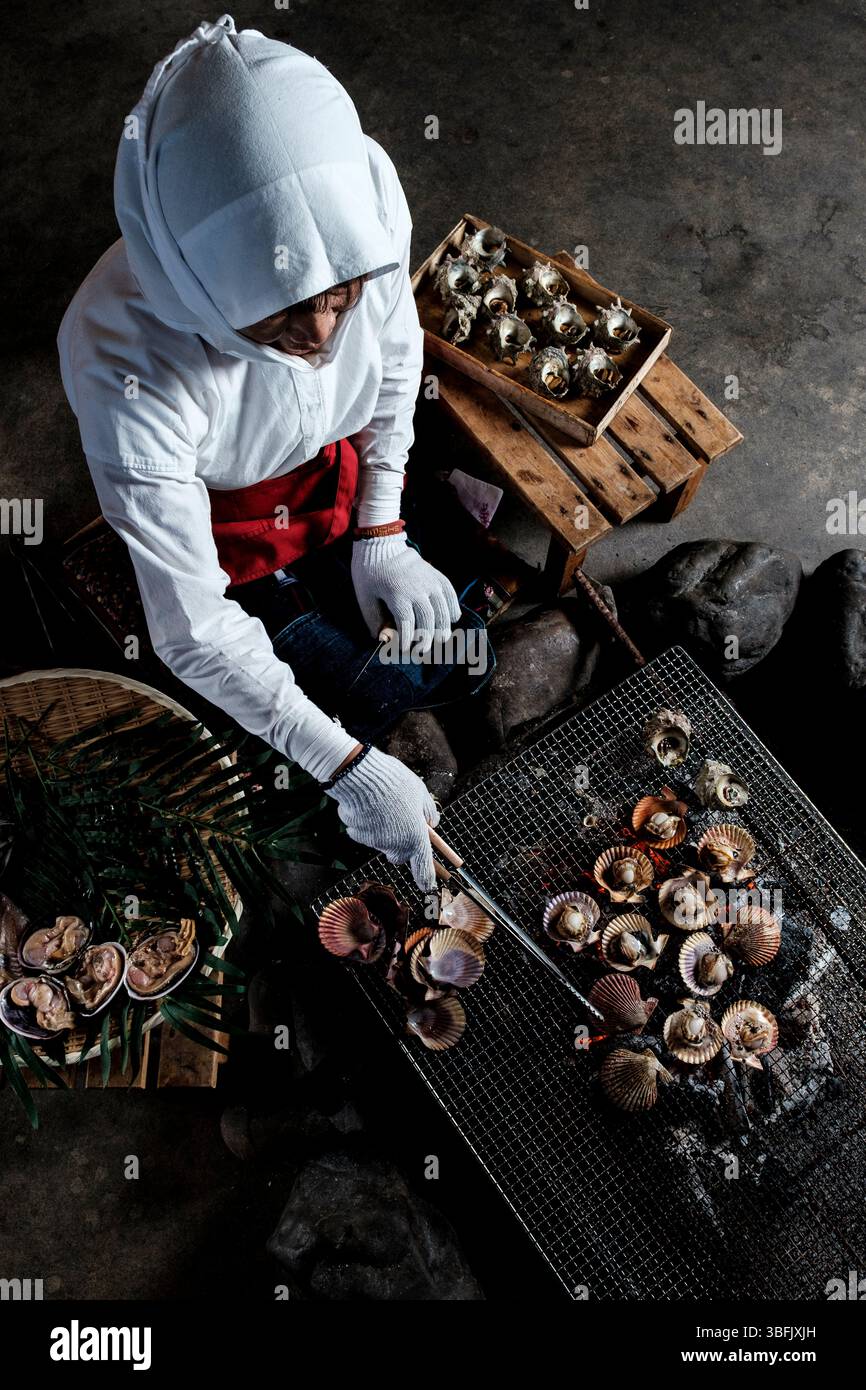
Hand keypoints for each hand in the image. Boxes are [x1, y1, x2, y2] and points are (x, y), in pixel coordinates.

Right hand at [324, 747, 438, 889]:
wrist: (362, 775)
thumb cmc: (395, 782)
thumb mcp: (421, 792)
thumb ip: (428, 811)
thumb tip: (432, 823)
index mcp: (415, 837)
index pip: (423, 866)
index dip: (427, 879)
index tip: (429, 887)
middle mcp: (395, 845)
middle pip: (398, 855)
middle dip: (399, 844)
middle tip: (399, 822)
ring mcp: (374, 841)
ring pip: (379, 841)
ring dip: (381, 828)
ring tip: (380, 803)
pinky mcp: (357, 834)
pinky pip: (363, 831)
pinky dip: (365, 822)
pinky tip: (366, 804)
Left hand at [351, 534, 460, 651]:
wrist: (382, 544)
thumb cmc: (369, 572)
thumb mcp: (364, 597)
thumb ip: (373, 620)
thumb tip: (383, 640)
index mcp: (397, 594)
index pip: (407, 624)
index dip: (407, 641)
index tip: (405, 650)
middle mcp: (417, 588)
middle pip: (428, 620)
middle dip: (426, 639)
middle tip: (421, 650)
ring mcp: (429, 581)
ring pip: (442, 609)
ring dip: (443, 627)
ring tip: (440, 640)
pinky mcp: (436, 575)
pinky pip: (450, 594)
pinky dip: (453, 607)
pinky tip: (453, 619)